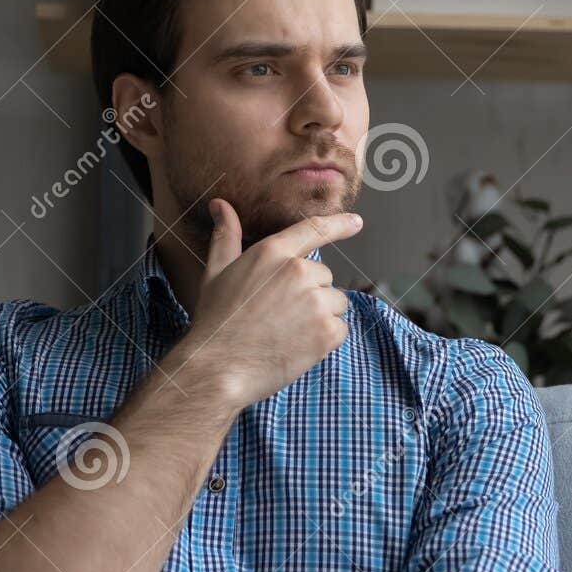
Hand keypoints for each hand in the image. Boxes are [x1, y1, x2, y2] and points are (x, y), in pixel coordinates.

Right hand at [181, 198, 361, 409]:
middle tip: (279, 315)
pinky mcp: (326, 332)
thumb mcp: (216, 272)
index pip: (315, 229)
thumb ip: (226, 236)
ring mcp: (315, 302)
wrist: (218, 367)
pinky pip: (340, 329)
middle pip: (324, 277)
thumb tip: (220, 204)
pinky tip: (298, 346)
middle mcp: (298, 271)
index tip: (357, 222)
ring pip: (335, 303)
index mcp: (273, 252)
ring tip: (287, 331)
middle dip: (309, 293)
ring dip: (320, 316)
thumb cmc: (215, 320)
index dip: (339, 224)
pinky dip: (325, 339)